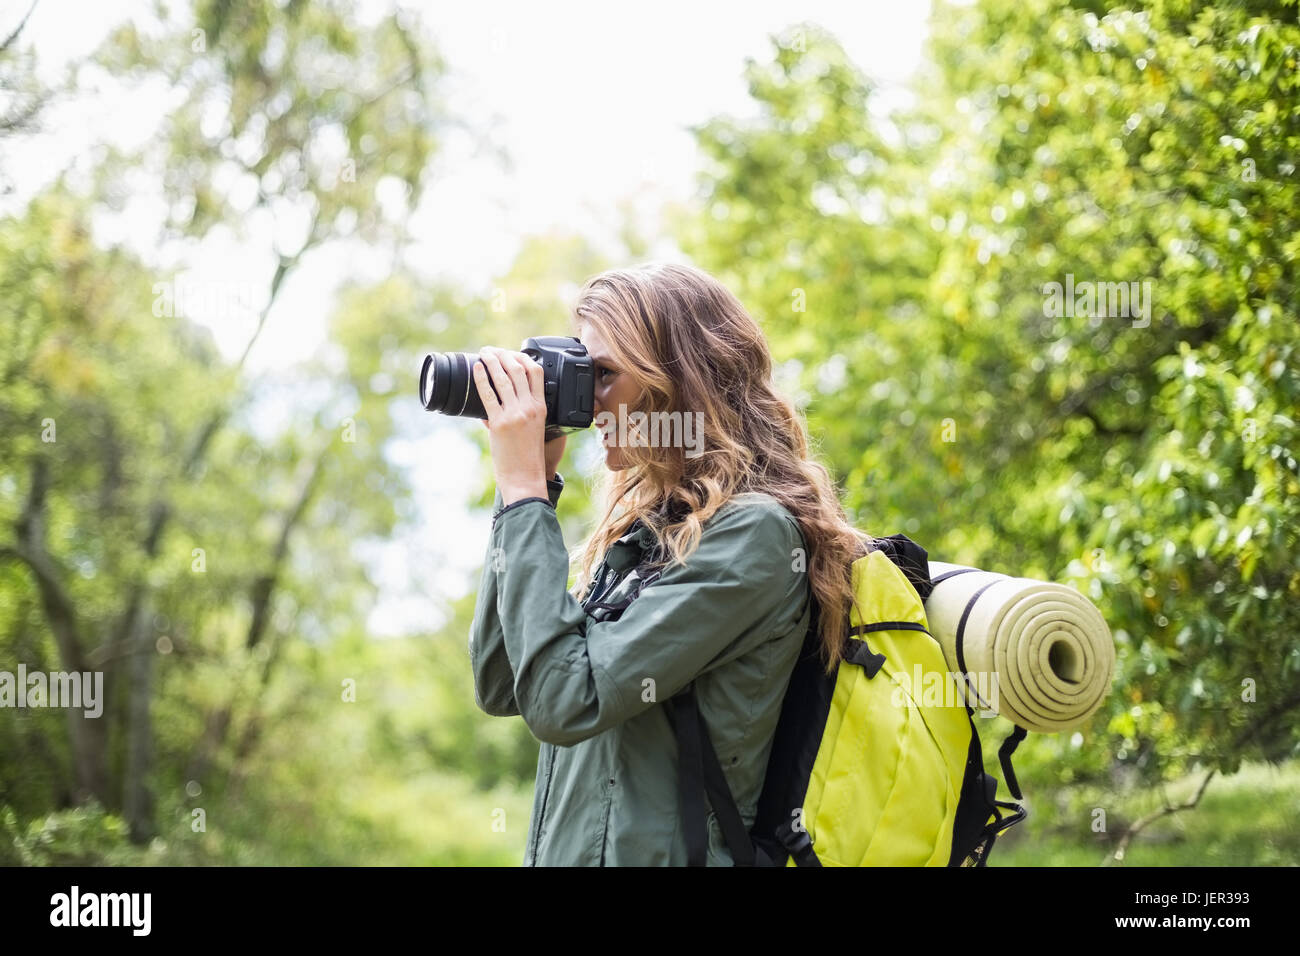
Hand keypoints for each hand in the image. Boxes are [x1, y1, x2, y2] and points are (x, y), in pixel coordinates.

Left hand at [474, 346, 550, 505]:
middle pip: (518, 370)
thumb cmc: (528, 459)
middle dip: (504, 355)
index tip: (511, 352)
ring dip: (491, 361)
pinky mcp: (499, 423)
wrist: (524, 478)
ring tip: (483, 353)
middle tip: (492, 350)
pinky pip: (488, 395)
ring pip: (503, 378)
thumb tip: (492, 407)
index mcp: (541, 408)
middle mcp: (529, 408)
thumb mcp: (532, 431)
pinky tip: (476, 369)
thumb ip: (520, 415)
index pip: (536, 373)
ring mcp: (515, 415)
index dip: (523, 357)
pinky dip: (481, 378)